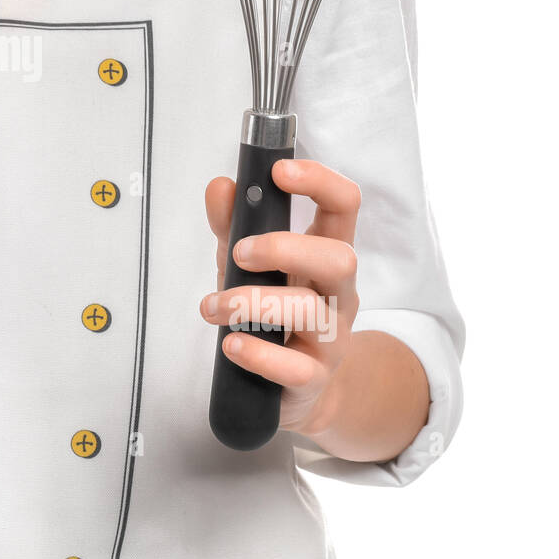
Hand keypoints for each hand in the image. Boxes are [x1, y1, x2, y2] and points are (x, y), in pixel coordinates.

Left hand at [201, 159, 360, 435]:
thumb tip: (220, 186)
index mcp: (325, 253)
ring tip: (213, 306)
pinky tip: (231, 344)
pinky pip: (297, 369)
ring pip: (311, 312)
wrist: (294, 387)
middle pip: (340, 258)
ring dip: (251, 302)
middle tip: (240, 253)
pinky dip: (258, 355)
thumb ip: (232, 225)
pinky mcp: (313, 379)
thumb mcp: (245, 264)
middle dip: (285, 248)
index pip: (344, 205)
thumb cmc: (270, 313)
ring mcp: (331, 338)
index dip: (319, 181)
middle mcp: (337, 293)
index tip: (279, 171)